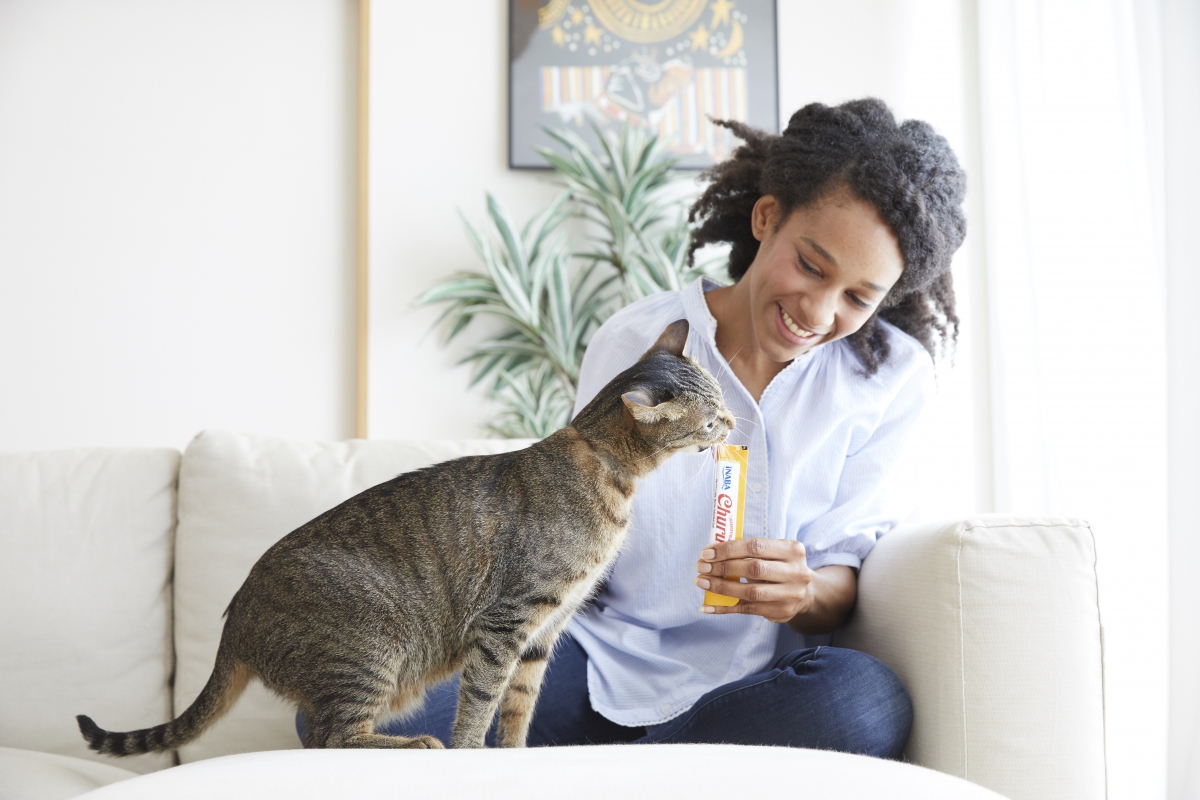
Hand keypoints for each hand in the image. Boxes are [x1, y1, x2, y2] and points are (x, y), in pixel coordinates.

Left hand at [695, 538, 813, 623]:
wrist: (804, 594)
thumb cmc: (779, 567)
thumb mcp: (773, 553)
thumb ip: (749, 551)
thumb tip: (713, 552)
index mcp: (792, 550)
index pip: (755, 546)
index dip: (728, 549)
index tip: (707, 553)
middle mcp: (795, 572)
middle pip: (753, 568)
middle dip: (723, 567)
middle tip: (701, 567)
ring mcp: (790, 594)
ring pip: (750, 592)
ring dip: (721, 587)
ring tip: (702, 582)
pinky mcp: (780, 612)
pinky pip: (747, 609)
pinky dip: (724, 608)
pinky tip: (707, 606)